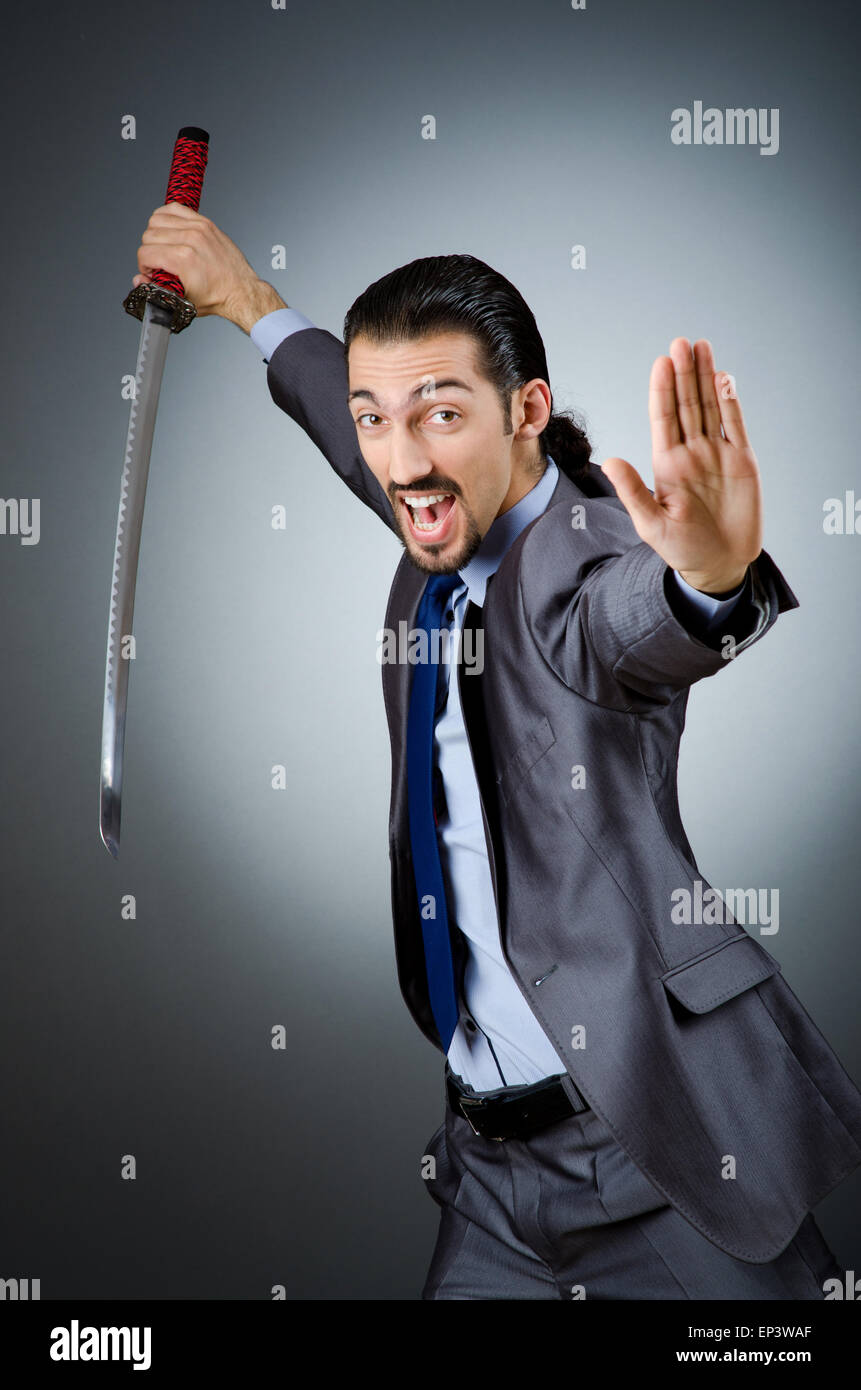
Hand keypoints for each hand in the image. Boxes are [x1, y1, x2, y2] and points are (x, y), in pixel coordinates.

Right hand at [132, 202, 284, 330]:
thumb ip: (156, 288)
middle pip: (149, 235)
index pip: (145, 253)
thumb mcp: (182, 301)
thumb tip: (138, 279)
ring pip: (157, 219)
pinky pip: (174, 208)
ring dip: (156, 234)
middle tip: (160, 262)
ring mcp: (198, 228)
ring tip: (165, 247)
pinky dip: (167, 217)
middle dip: (149, 251)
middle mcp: (190, 239)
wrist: (241, 291)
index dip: (144, 266)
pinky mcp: (205, 222)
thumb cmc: (216, 297)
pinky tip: (170, 231)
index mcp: (183, 259)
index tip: (153, 273)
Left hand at [600, 339, 761, 593]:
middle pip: (687, 405)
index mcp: (667, 464)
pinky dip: (731, 402)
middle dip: (684, 374)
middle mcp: (691, 453)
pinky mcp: (742, 462)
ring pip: (710, 407)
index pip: (663, 419)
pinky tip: (724, 378)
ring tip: (701, 347)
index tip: (661, 363)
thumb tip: (609, 461)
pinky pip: (736, 425)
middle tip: (681, 343)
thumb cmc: (682, 549)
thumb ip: (632, 491)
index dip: (662, 390)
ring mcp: (717, 454)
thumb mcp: (651, 524)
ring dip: (705, 378)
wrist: (719, 565)